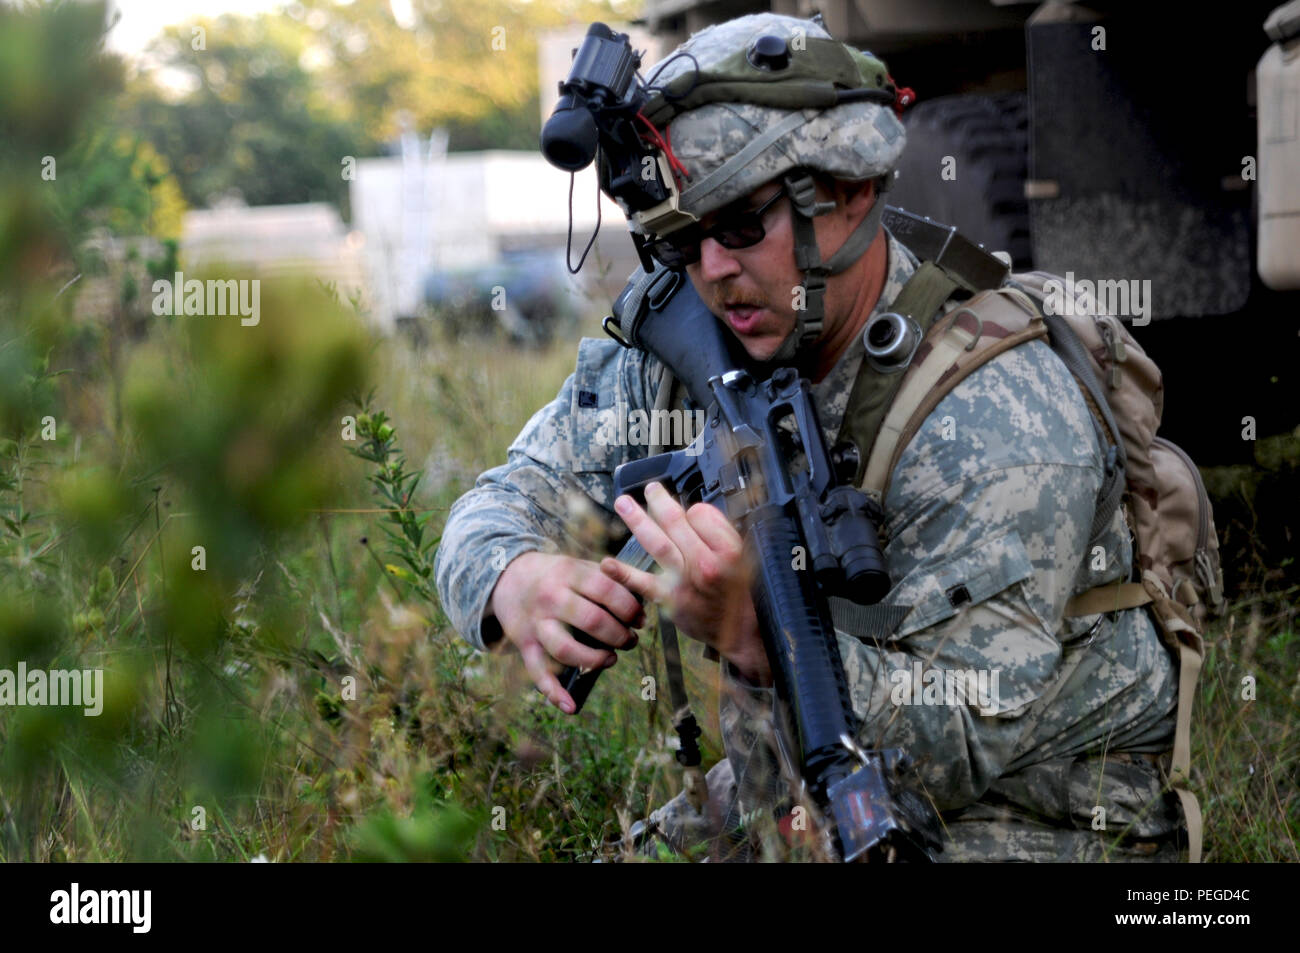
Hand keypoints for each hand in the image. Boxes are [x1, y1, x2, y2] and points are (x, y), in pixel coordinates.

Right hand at [487, 551, 644, 712]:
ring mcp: (536, 623)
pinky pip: (537, 672)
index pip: (607, 590)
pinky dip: (554, 693)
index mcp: (569, 573)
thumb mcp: (577, 566)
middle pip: (592, 621)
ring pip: (565, 649)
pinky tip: (571, 707)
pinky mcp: (524, 644)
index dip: (629, 608)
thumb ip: (606, 581)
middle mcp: (551, 597)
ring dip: (594, 660)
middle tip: (630, 640)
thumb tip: (641, 606)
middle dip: (619, 636)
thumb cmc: (556, 575)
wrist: (508, 579)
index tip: (640, 620)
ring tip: (610, 659)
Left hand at [602, 481, 770, 685]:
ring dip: (638, 521)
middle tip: (648, 489)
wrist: (741, 631)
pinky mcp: (670, 599)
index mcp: (727, 549)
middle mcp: (706, 563)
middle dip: (658, 501)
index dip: (692, 510)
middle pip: (677, 523)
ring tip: (622, 504)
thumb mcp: (744, 556)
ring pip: (658, 544)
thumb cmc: (741, 592)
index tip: (689, 514)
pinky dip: (624, 574)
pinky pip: (643, 583)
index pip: (701, 514)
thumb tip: (692, 512)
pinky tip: (607, 563)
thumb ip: (720, 532)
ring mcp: (685, 581)